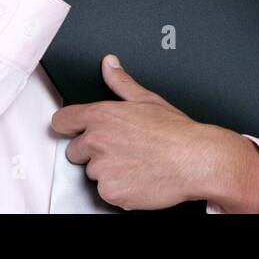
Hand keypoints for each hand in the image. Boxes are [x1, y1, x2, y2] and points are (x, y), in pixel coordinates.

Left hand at [51, 55, 258, 211]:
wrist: (195, 161)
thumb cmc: (176, 132)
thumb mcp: (147, 99)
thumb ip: (120, 82)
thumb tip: (109, 64)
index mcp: (102, 115)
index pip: (62, 121)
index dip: (68, 126)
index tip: (74, 131)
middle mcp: (97, 141)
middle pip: (75, 151)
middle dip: (92, 152)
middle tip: (121, 150)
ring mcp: (102, 169)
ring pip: (92, 174)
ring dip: (108, 172)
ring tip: (135, 164)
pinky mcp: (111, 192)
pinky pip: (106, 193)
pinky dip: (119, 190)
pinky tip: (138, 179)